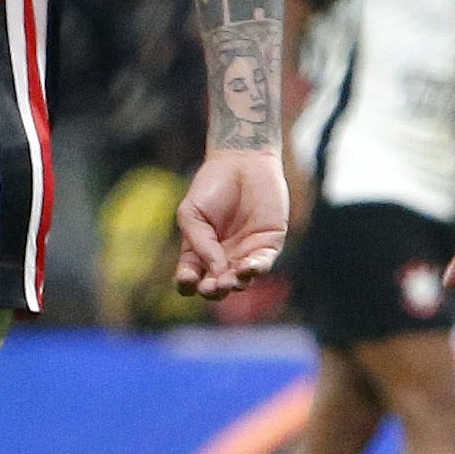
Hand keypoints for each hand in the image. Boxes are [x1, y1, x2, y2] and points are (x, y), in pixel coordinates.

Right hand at [174, 147, 289, 298]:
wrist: (240, 162)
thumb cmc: (211, 186)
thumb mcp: (192, 213)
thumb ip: (200, 242)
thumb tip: (216, 271)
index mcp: (198, 253)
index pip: (190, 279)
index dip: (187, 284)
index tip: (187, 277)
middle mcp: (222, 259)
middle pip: (216, 288)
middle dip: (212, 291)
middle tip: (211, 286)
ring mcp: (245, 254)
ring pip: (240, 282)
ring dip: (233, 284)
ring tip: (227, 280)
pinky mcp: (268, 245)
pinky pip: (262, 264)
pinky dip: (254, 269)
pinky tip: (246, 266)